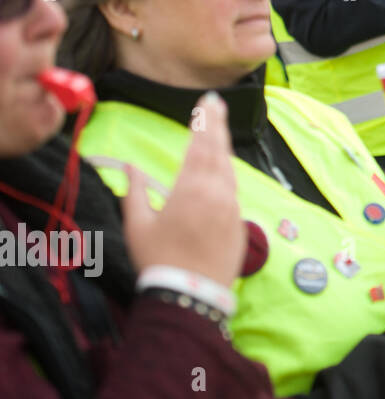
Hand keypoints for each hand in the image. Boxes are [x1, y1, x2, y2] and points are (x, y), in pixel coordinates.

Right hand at [122, 94, 244, 285]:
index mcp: (192, 189)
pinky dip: (227, 175)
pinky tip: (221, 170)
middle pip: (220, 151)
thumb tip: (130, 167)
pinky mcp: (240, 224)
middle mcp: (218, 194)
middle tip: (217, 104)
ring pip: (230, 171)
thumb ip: (136, 192)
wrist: (192, 295)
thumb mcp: (138, 225)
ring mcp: (233, 209)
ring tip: (217, 131)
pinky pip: (234, 191)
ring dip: (223, 149)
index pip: (201, 146)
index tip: (208, 102)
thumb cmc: (159, 260)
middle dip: (218, 125)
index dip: (205, 122)